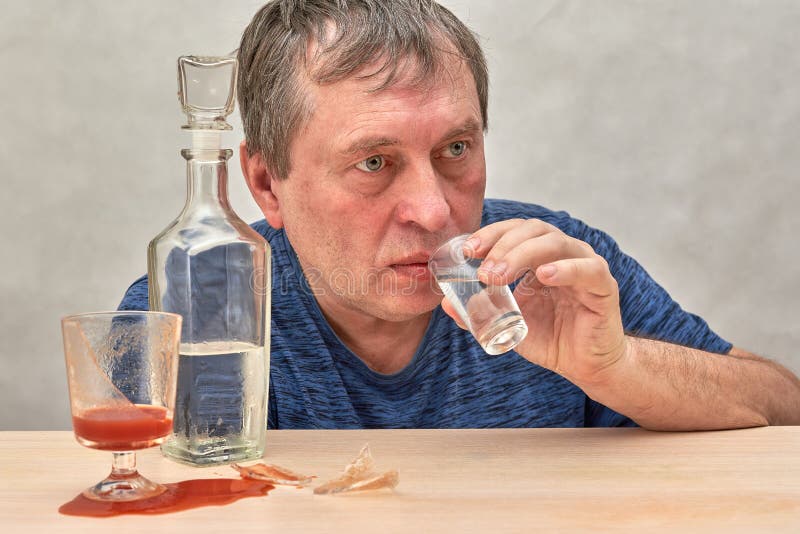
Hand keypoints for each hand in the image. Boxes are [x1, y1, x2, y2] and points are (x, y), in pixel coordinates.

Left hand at [441, 219, 627, 385]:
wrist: (584, 365)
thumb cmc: (550, 337)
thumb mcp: (507, 322)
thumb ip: (479, 311)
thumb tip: (446, 303)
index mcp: (540, 255)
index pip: (514, 230)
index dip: (491, 235)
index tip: (467, 251)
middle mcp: (563, 253)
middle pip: (533, 230)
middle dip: (503, 246)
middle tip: (483, 271)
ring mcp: (585, 266)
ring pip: (556, 243)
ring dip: (523, 255)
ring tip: (500, 276)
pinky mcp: (603, 286)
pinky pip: (587, 269)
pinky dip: (564, 269)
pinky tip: (543, 276)